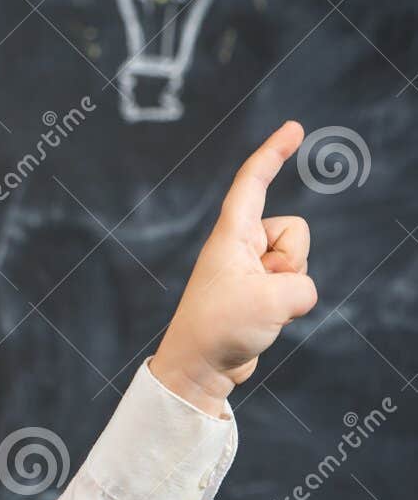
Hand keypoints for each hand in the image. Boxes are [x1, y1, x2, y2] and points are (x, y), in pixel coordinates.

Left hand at [150, 120, 317, 413]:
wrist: (198, 369)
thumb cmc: (220, 330)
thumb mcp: (271, 303)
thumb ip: (300, 286)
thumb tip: (297, 294)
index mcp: (231, 235)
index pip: (253, 182)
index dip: (273, 153)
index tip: (293, 129)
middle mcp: (242, 247)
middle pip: (295, 230)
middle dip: (293, 260)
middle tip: (257, 292)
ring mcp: (252, 271)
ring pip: (299, 262)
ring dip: (289, 288)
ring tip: (255, 311)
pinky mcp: (259, 294)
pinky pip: (294, 287)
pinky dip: (287, 307)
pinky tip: (260, 324)